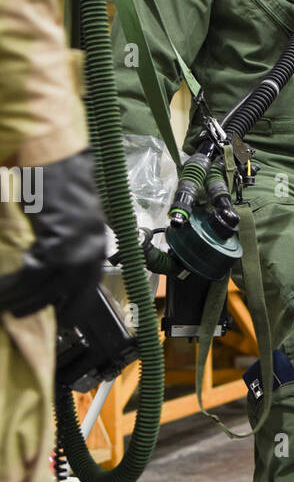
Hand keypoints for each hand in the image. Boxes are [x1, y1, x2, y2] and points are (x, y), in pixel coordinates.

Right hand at [0, 150, 104, 325]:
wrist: (55, 160)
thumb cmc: (61, 186)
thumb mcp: (74, 222)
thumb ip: (70, 246)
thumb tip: (55, 272)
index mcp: (96, 249)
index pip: (86, 291)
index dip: (72, 308)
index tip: (62, 321)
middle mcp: (89, 253)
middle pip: (62, 293)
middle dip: (39, 307)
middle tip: (21, 315)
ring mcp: (72, 249)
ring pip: (43, 287)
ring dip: (21, 299)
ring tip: (7, 306)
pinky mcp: (53, 243)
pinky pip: (31, 272)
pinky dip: (15, 283)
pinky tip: (4, 288)